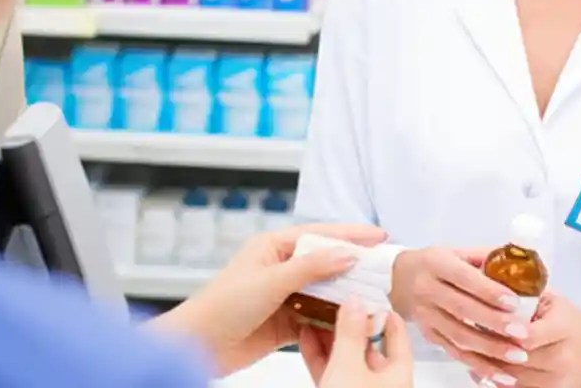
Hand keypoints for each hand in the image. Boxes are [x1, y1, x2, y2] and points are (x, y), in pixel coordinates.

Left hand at [151, 223, 385, 375]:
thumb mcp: (270, 281)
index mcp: (273, 247)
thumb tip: (347, 253)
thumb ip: (311, 267)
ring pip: (324, 292)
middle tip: (383, 270)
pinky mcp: (286, 322)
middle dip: (353, 267)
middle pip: (326, 263)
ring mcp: (284, 296)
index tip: (380, 236)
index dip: (352, 234)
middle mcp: (280, 268)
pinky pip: (316, 318)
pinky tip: (349, 323)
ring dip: (344, 297)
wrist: (197, 347)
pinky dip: (332, 321)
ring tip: (372, 298)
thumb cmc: (222, 306)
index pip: (320, 235)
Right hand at [299, 295, 412, 387]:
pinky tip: (307, 336)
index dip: (382, 310)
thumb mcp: (349, 368)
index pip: (397, 333)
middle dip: (351, 321)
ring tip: (318, 312)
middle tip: (338, 299)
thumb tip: (354, 304)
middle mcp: (382, 382)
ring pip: (346, 357)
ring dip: (331, 336)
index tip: (367, 292)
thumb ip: (351, 335)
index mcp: (397, 374)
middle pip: (369, 344)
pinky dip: (319, 354)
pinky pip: (331, 371)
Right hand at [390, 247, 526, 368]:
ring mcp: (426, 315)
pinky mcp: (428, 334)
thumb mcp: (456, 251)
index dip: (489, 291)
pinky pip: (454, 352)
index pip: (464, 278)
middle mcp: (427, 290)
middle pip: (462, 309)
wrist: (396, 278)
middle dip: (495, 323)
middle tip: (522, 332)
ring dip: (490, 349)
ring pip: (458, 335)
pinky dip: (477, 364)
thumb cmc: (433, 263)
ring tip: (517, 355)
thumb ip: (486, 257)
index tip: (514, 302)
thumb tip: (520, 264)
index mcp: (437, 264)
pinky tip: (499, 372)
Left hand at [461, 292, 580, 387]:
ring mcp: (557, 379)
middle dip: (489, 347)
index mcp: (564, 328)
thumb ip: (525, 296)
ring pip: (514, 378)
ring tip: (469, 350)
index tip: (485, 322)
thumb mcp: (553, 302)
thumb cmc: (570, 322)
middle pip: (518, 359)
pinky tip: (481, 369)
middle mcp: (562, 357)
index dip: (507, 332)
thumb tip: (488, 281)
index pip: (531, 335)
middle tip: (466, 333)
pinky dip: (497, 382)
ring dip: (488, 366)